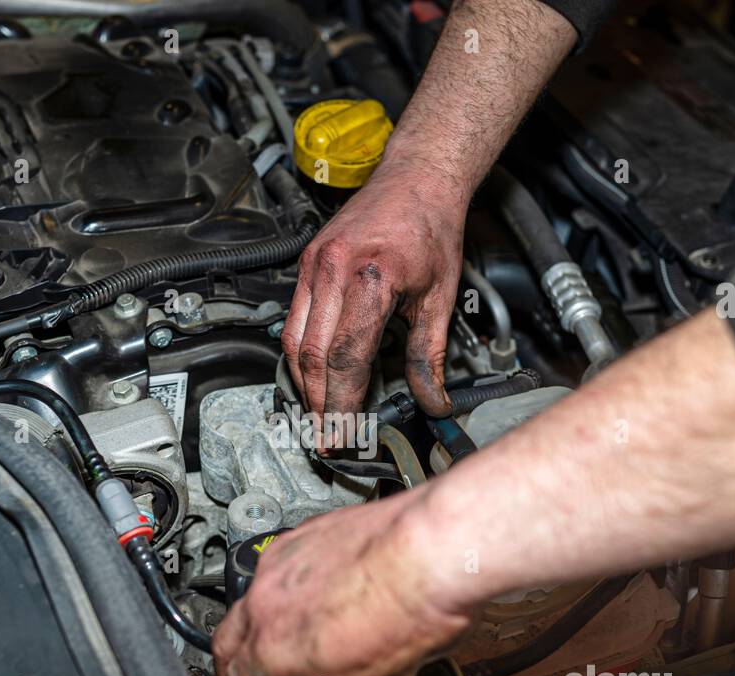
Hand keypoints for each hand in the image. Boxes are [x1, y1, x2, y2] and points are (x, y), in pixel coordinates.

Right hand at [213, 491, 475, 675]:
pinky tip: (314, 592)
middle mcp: (267, 602)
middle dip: (230, 666)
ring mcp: (282, 563)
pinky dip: (285, 586)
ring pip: (249, 599)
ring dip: (259, 622)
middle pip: (225, 641)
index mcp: (277, 650)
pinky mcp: (303, 534)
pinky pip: (278, 566)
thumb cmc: (416, 606)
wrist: (437, 546)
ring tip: (285, 634)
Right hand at [281, 159, 467, 417]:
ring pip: (294, 341)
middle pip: (312, 356)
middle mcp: (334, 270)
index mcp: (372, 279)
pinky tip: (312, 376)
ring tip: (319, 414)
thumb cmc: (431, 228)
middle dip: (319, 404)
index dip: (342, 404)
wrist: (416, 179)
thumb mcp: (440, 297)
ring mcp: (314, 265)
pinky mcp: (306, 263)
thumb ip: (431, 355)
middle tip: (328, 436)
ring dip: (304, 384)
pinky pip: (293, 319)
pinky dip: (299, 354)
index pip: (347, 359)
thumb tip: (432, 400)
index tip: (343, 434)